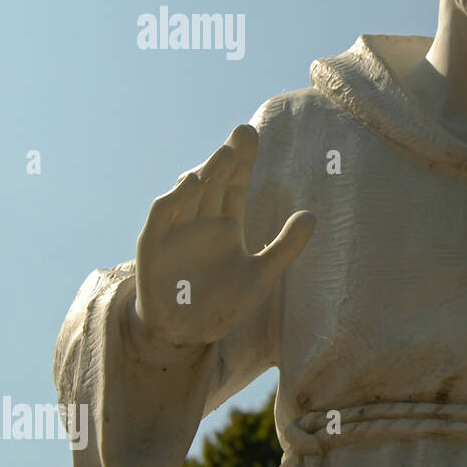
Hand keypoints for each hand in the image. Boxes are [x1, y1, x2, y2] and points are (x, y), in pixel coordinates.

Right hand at [132, 124, 315, 347]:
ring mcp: (176, 231)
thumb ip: (286, 246)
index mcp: (225, 225)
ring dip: (205, 173)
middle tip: (245, 131)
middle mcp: (200, 221)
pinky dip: (173, 199)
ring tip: (225, 156)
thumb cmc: (223, 304)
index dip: (244, 160)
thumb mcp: (262, 275)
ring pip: (189, 193)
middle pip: (215, 181)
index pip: (235, 184)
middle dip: (228, 157)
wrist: (187, 335)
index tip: (252, 134)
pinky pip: (161, 216)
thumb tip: (312, 214)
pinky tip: (191, 184)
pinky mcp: (154, 246)